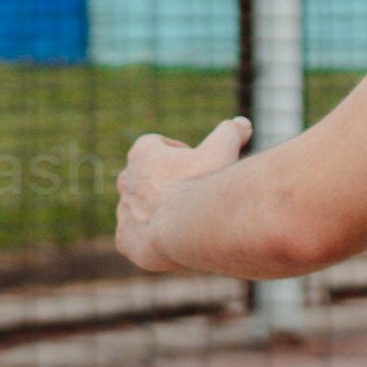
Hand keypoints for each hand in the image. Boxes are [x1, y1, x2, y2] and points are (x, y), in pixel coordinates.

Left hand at [113, 120, 253, 277]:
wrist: (188, 229)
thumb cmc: (203, 184)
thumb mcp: (224, 148)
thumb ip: (231, 132)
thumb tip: (242, 124)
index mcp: (143, 152)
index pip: (158, 145)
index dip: (181, 154)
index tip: (199, 165)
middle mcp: (127, 179)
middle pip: (149, 178)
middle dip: (168, 183)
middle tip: (195, 194)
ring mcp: (124, 210)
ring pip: (142, 208)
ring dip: (160, 211)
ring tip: (187, 221)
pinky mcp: (126, 238)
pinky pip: (137, 237)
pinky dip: (152, 239)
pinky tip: (173, 242)